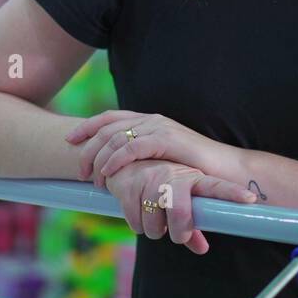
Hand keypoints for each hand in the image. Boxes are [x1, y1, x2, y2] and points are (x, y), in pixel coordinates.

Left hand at [66, 111, 240, 187]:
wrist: (226, 172)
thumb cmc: (195, 171)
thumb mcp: (163, 161)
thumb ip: (144, 160)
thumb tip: (121, 172)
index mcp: (149, 122)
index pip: (110, 118)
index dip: (87, 127)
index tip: (70, 140)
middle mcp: (152, 120)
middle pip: (108, 128)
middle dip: (88, 149)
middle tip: (81, 172)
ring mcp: (160, 128)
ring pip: (117, 138)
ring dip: (100, 159)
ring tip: (94, 179)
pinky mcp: (167, 140)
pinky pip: (133, 146)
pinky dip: (116, 159)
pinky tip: (108, 172)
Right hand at [102, 159, 256, 254]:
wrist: (126, 162)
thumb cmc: (160, 186)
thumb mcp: (179, 201)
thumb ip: (191, 226)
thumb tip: (202, 249)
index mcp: (193, 179)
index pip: (217, 187)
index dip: (232, 193)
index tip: (250, 198)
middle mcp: (173, 175)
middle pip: (180, 212)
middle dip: (178, 231)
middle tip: (177, 234)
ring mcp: (151, 177)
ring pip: (155, 222)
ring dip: (154, 230)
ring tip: (154, 221)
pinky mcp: (129, 184)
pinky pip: (136, 220)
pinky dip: (137, 225)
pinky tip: (138, 215)